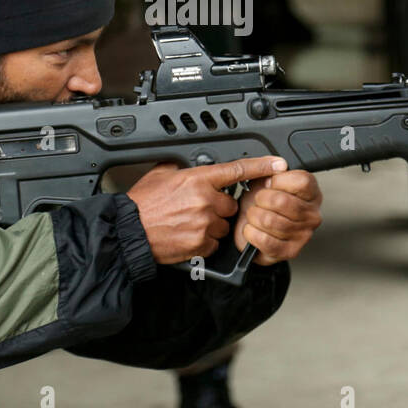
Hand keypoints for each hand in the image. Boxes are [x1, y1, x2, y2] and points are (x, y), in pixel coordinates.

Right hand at [127, 155, 288, 264]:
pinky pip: (214, 243)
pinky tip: (188, 235)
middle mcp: (205, 200)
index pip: (237, 170)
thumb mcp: (160, 174)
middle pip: (231, 204)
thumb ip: (182, 167)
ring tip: (189, 223)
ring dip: (212, 225)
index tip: (278, 165)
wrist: (129, 232)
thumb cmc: (142, 204)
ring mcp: (204, 223)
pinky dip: (205, 242)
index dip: (261, 166)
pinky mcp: (201, 244)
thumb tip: (190, 163)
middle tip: (197, 208)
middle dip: (219, 207)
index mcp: (197, 179)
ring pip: (224, 225)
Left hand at [232, 169, 322, 264]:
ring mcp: (303, 235)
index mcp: (311, 193)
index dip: (279, 180)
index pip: (301, 181)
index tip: (270, 183)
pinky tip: (253, 229)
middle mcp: (312, 214)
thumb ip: (269, 170)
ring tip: (254, 216)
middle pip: (282, 201)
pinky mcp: (290, 251)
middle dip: (261, 199)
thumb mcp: (264, 180)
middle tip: (258, 201)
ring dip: (254, 217)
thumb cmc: (262, 204)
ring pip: (270, 221)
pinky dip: (251, 234)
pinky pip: (265, 240)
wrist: (254, 227)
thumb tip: (275, 165)